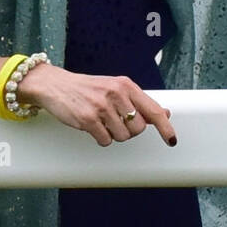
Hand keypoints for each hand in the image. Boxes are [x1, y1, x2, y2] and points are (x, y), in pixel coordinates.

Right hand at [17, 65, 176, 146]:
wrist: (56, 85)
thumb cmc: (88, 88)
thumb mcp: (116, 88)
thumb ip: (138, 101)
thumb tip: (164, 113)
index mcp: (126, 85)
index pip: (153, 110)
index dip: (165, 127)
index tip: (171, 140)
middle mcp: (116, 94)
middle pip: (138, 129)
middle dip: (129, 131)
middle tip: (115, 121)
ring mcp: (102, 107)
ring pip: (122, 137)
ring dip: (113, 134)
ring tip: (102, 121)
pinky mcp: (88, 119)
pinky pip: (106, 141)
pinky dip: (101, 138)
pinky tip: (93, 126)